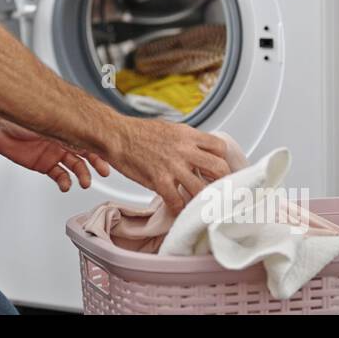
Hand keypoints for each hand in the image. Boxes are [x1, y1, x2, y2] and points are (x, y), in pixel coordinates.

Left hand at [0, 115, 110, 192]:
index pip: (89, 138)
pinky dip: (64, 182)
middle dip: (96, 164)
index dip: (101, 148)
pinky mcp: (43, 164)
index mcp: (67, 126)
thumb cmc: (20, 115)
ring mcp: (53, 153)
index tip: (111, 157)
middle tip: (102, 173)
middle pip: (85, 154)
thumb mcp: (48, 119)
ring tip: (84, 182)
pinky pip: (58, 175)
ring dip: (81, 175)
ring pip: (74, 167)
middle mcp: (63, 140)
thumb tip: (87, 125)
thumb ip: (67, 124)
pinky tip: (66, 185)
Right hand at [108, 118, 232, 212]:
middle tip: (218, 190)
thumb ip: (187, 140)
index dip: (222, 160)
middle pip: (219, 168)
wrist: (115, 135)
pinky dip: (178, 208)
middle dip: (221, 182)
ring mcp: (173, 166)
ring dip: (202, 199)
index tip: (220, 170)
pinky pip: (177, 201)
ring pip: (202, 189)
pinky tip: (176, 208)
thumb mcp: (170, 129)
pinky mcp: (160, 180)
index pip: (220, 148)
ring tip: (199, 203)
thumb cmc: (138, 132)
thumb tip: (198, 152)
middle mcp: (185, 149)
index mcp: (188, 135)